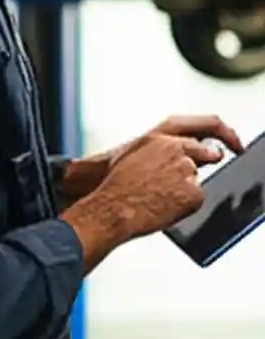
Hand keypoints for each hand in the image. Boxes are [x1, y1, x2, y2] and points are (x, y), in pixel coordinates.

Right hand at [60, 115, 242, 201]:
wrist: (113, 208)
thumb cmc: (114, 185)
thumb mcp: (130, 156)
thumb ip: (156, 150)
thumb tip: (167, 153)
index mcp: (159, 138)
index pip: (201, 130)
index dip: (219, 137)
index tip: (226, 145)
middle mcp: (176, 150)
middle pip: (206, 153)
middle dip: (208, 160)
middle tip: (194, 172)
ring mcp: (186, 171)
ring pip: (196, 179)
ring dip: (184, 188)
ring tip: (158, 196)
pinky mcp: (193, 193)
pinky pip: (195, 200)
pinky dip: (184, 206)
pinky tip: (164, 207)